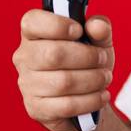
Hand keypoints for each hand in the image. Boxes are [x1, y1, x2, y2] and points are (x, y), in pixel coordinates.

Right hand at [13, 10, 114, 130]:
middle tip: (102, 59)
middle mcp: (24, 57)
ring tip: (105, 78)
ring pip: (63, 82)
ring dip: (93, 80)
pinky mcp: (36, 108)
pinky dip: (91, 100)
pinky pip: (66, 105)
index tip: (79, 31)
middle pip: (53, 54)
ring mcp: (27, 85)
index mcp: (33, 33)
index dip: (58, 25)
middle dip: (87, 57)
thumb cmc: (87, 63)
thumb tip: (97, 26)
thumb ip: (100, 28)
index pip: (32, 22)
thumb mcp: (98, 41)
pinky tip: (101, 95)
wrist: (87, 98)